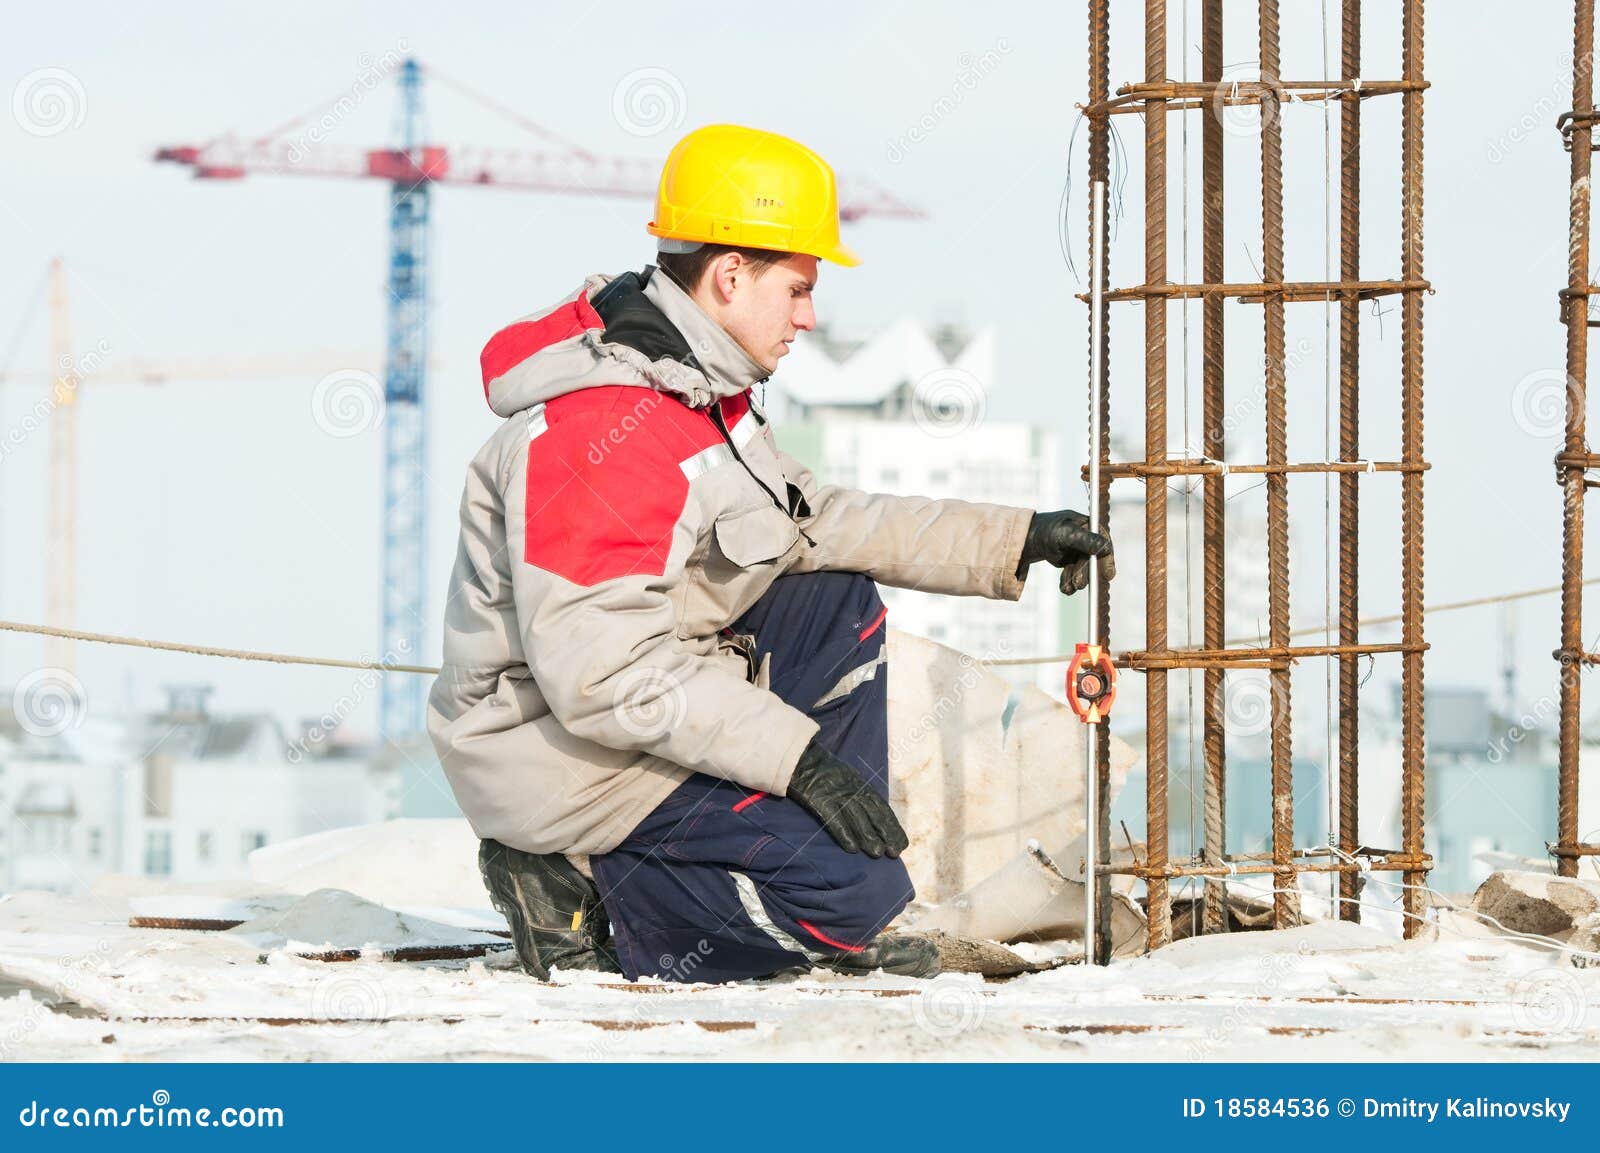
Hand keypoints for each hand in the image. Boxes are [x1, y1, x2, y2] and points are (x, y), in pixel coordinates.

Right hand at [784, 738, 907, 858]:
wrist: (803, 758)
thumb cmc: (827, 773)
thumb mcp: (851, 780)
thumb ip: (862, 796)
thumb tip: (877, 821)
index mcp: (863, 787)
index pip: (883, 809)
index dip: (893, 827)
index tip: (902, 845)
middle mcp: (855, 791)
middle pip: (873, 815)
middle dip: (886, 834)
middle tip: (894, 853)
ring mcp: (838, 796)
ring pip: (857, 818)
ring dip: (868, 836)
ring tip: (877, 853)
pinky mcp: (821, 800)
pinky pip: (834, 819)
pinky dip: (844, 833)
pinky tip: (852, 848)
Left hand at [1015, 509, 1115, 594]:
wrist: (1031, 538)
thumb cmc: (1048, 530)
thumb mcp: (1066, 533)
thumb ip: (1085, 540)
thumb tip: (1106, 548)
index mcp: (1091, 527)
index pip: (1104, 544)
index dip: (1108, 560)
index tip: (1107, 575)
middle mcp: (1090, 540)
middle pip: (1094, 561)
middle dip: (1086, 574)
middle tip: (1079, 585)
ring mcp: (1082, 552)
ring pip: (1085, 571)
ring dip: (1077, 580)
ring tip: (1067, 588)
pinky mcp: (1074, 562)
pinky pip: (1075, 575)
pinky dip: (1069, 582)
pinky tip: (1064, 588)